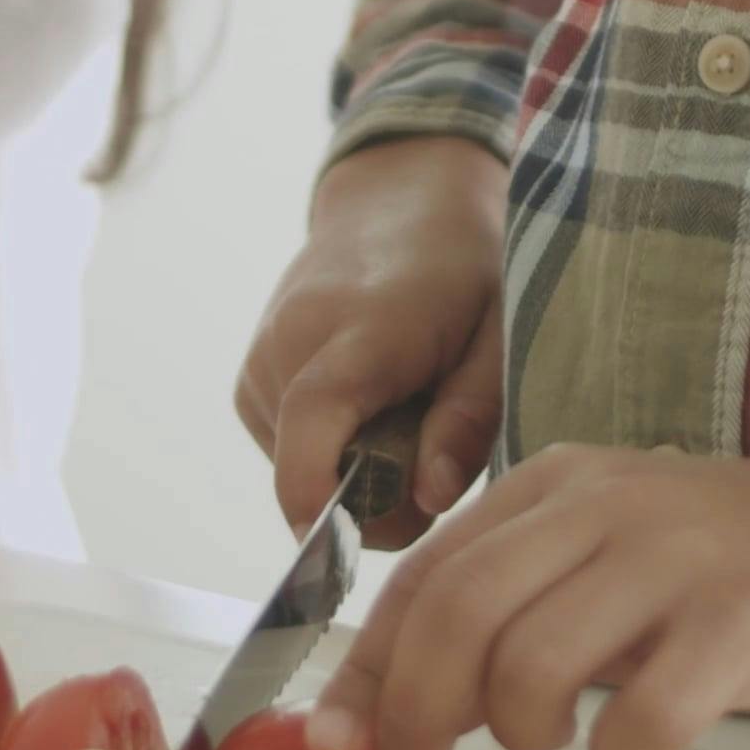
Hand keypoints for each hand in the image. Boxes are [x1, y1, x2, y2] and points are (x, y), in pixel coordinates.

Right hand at [237, 136, 508, 549]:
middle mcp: (292, 340)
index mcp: (363, 325)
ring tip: (402, 409)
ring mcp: (261, 359)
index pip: (314, 417)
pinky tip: (369, 405)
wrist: (399, 202)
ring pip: (300, 469)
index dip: (319, 493)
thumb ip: (470, 419)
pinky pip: (289, 451)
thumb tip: (428, 499)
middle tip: (436, 456)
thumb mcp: (500, 338)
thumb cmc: (464, 270)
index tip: (343, 547)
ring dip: (356, 471)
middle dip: (376, 499)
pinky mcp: (248, 381)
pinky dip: (332, 450)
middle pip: (313, 468)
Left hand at [303, 447, 749, 749]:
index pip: (423, 573)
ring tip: (558, 739)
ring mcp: (677, 557)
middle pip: (456, 613)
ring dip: (523, 731)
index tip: (338, 742)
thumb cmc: (745, 570)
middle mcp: (607, 504)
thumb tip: (397, 699)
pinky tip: (643, 746)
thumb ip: (516, 603)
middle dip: (413, 713)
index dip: (365, 669)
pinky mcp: (743, 620)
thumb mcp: (612, 554)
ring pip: (531, 663)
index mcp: (559, 482)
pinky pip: (644, 716)